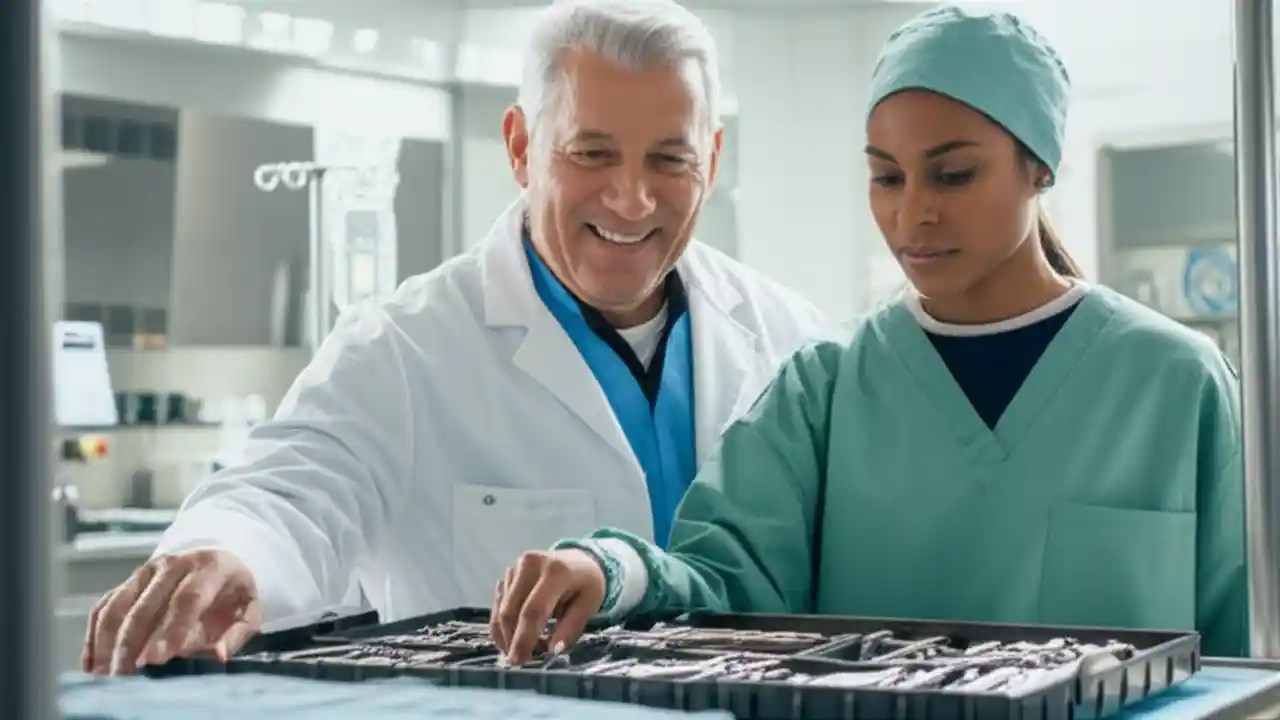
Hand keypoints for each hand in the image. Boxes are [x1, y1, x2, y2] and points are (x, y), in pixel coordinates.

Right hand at [82, 549, 261, 675]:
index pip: (187, 599)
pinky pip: (104, 607)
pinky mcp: (127, 582)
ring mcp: (145, 572)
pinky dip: (94, 637)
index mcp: (209, 568)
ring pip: (118, 606)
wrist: (217, 559)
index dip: (171, 630)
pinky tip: (93, 664)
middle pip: (145, 606)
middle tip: (126, 676)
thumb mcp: (248, 608)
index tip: (157, 661)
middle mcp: (173, 565)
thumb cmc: (232, 592)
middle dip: (132, 644)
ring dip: (108, 643)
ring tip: (107, 676)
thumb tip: (218, 655)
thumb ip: (237, 633)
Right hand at [489, 549, 605, 665]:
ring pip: (501, 611)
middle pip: (511, 611)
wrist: (577, 559)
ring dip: (508, 635)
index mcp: (556, 571)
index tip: (519, 661)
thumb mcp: (589, 605)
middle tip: (522, 660)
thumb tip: (552, 651)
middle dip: (512, 641)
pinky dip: (503, 626)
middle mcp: (530, 564)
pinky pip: (498, 606)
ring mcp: (515, 568)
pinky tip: (516, 635)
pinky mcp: (506, 575)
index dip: (524, 639)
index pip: (533, 610)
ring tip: (525, 647)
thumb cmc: (586, 584)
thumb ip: (570, 628)